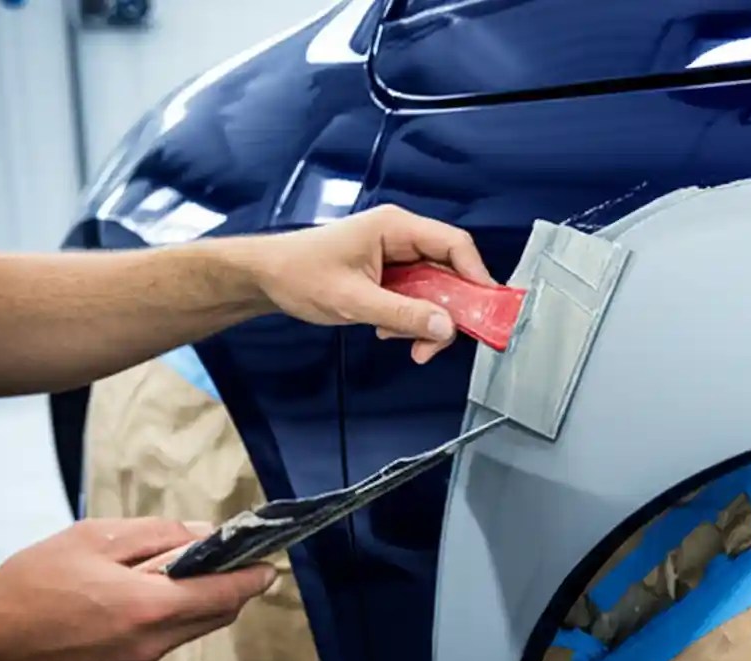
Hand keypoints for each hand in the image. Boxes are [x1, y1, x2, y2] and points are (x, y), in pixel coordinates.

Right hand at [0, 518, 275, 660]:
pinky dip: (172, 614)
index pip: (225, 594)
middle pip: (217, 615)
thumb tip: (203, 534)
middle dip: (231, 586)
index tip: (271, 562)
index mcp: (148, 608)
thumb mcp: (92, 539)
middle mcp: (151, 643)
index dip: (254, 576)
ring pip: (192, 628)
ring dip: (200, 599)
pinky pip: (166, 639)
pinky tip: (148, 592)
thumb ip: (156, 534)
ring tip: (181, 568)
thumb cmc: (29, 589)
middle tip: (232, 557)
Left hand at [238, 205, 496, 363]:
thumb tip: (445, 327)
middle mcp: (403, 238)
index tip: (484, 310)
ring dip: (425, 320)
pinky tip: (387, 330)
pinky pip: (417, 298)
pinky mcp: (391, 275)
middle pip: (451, 271)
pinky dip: (410, 319)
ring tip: (398, 338)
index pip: (455, 244)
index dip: (476, 276)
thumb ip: (402, 314)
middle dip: (448, 310)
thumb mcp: (353, 300)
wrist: (266, 277)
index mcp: (396, 227)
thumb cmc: (299, 274)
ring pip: (436, 290)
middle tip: (435, 342)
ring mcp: (397, 257)